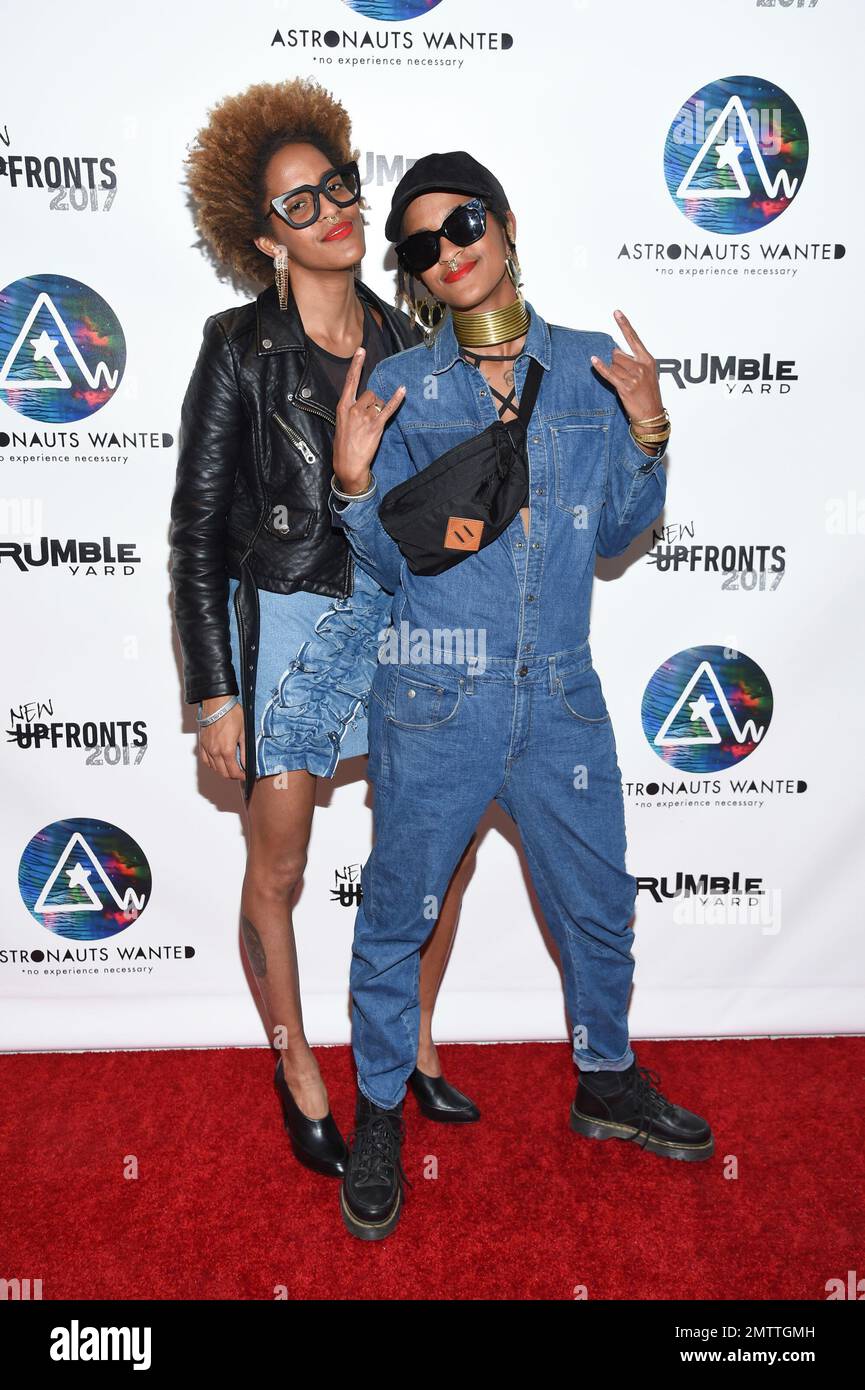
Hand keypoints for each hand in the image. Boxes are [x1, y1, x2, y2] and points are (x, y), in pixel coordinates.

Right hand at [199, 697, 244, 780]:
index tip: (246, 774)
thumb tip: (247, 764)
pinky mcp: (202, 743)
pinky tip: (218, 762)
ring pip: (213, 768)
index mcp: (226, 750)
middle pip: (223, 773)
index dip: (241, 776)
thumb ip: (245, 751)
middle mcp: (215, 751)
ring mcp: (207, 748)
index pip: (233, 772)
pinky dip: (212, 765)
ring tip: (230, 767)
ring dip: (222, 771)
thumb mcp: (244, 733)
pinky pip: (205, 760)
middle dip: (233, 775)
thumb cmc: (231, 713)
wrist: (217, 702)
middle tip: (240, 773)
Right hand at [333, 347, 405, 493]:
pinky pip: (388, 408)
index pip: (350, 381)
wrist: (348, 464)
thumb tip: (364, 402)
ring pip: (378, 401)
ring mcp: (364, 417)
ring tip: (374, 424)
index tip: (361, 351)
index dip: (356, 365)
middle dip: (373, 401)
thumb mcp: (342, 423)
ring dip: (380, 408)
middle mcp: (353, 409)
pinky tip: (403, 390)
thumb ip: (351, 410)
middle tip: (370, 417)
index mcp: (343, 406)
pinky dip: (396, 399)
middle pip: (369, 392)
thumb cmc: (344, 445)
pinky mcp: (376, 426)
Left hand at [590, 310, 663, 453]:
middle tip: (624, 375)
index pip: (634, 338)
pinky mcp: (625, 387)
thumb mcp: (648, 374)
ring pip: (614, 364)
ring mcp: (634, 377)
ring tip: (623, 383)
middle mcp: (641, 366)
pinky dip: (600, 367)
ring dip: (614, 372)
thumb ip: (635, 361)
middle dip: (616, 362)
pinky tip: (594, 360)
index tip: (616, 313)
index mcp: (648, 360)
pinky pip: (609, 373)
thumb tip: (616, 352)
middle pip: (618, 354)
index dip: (624, 325)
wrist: (651, 414)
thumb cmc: (649, 394)